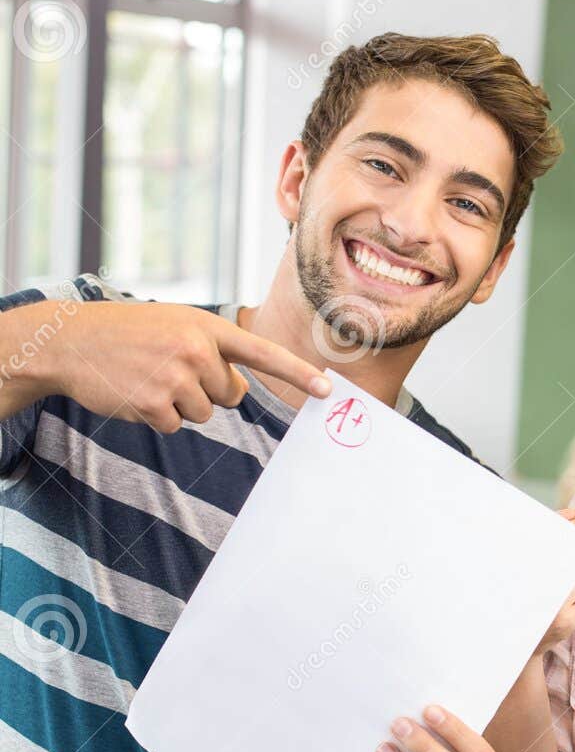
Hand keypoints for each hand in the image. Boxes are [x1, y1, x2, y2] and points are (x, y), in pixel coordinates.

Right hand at [33, 300, 329, 430]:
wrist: (69, 340)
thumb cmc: (132, 334)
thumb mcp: (177, 326)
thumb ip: (214, 352)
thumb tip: (238, 394)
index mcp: (207, 327)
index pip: (264, 353)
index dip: (298, 374)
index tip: (327, 389)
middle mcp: (196, 349)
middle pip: (230, 394)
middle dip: (205, 389)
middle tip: (168, 368)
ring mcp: (174, 376)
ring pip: (204, 413)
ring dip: (179, 403)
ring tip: (149, 377)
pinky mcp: (152, 403)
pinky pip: (175, 425)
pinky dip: (156, 416)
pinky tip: (135, 392)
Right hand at [536, 500, 574, 653]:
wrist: (509, 631)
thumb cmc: (527, 580)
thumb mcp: (534, 548)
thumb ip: (556, 528)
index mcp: (547, 544)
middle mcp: (553, 568)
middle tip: (566, 573)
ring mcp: (559, 595)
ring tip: (564, 592)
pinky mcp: (564, 621)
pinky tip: (566, 609)